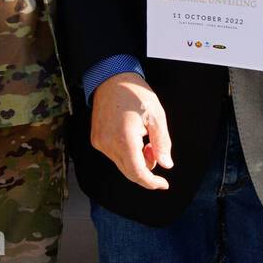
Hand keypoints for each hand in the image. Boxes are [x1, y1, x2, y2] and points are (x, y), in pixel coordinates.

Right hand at [90, 73, 173, 190]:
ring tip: (145, 139)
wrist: (111, 78)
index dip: (152, 182)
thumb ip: (162, 143)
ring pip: (122, 164)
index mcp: (124, 140)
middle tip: (157, 152)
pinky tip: (134, 137)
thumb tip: (166, 164)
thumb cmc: (134, 93)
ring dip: (137, 160)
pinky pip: (114, 155)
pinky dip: (126, 154)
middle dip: (147, 169)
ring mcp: (100, 143)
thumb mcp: (156, 116)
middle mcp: (108, 145)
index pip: (138, 173)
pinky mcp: (96, 139)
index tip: (163, 184)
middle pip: (129, 172)